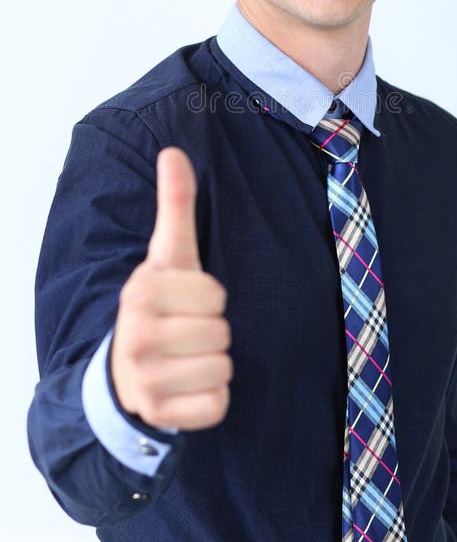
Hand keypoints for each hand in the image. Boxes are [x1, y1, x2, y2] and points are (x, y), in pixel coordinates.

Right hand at [111, 147, 231, 430]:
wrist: (124, 372)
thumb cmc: (159, 306)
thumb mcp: (167, 256)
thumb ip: (175, 205)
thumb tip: (173, 151)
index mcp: (140, 293)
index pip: (214, 293)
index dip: (208, 297)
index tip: (184, 302)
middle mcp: (136, 336)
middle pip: (221, 331)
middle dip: (212, 331)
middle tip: (184, 334)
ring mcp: (145, 380)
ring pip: (223, 367)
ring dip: (213, 365)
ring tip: (184, 359)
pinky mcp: (162, 415)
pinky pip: (217, 404)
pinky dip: (210, 399)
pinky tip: (186, 388)